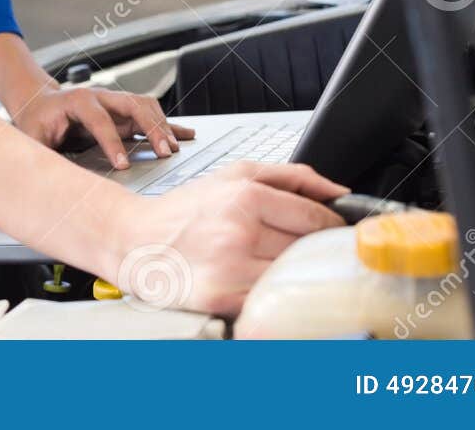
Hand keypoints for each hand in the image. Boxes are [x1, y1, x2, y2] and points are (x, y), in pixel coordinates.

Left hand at [11, 86, 196, 166]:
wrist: (39, 101)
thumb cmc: (36, 120)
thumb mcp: (31, 137)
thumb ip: (41, 153)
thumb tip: (51, 178)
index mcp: (77, 101)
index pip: (99, 120)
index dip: (112, 142)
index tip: (123, 165)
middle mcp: (100, 97)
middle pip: (132, 105)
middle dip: (151, 127)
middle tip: (164, 152)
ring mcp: (114, 103)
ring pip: (145, 106)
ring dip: (163, 125)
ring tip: (175, 148)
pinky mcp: (123, 113)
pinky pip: (150, 115)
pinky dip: (168, 124)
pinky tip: (185, 135)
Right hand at [108, 161, 348, 316]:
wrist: (135, 240)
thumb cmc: (185, 209)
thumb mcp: (234, 175)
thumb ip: (290, 176)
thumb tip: (338, 191)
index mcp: (244, 197)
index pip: (312, 216)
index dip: (329, 225)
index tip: (331, 230)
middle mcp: (239, 233)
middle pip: (304, 247)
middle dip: (309, 247)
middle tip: (296, 245)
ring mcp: (231, 269)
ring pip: (291, 275)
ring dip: (291, 271)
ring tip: (271, 261)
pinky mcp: (222, 299)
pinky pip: (268, 298)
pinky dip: (269, 292)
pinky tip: (255, 279)